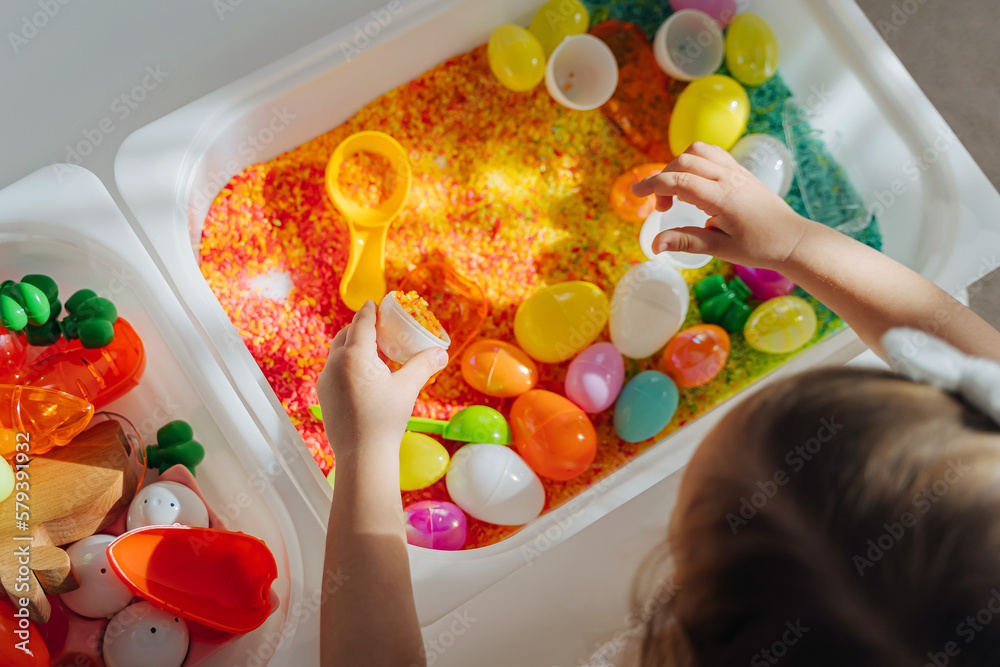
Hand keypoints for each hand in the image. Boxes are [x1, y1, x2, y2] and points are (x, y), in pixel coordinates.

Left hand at [316, 301, 447, 464]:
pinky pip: (334, 369)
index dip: (369, 311)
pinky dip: (346, 362)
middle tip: (376, 325)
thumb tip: (441, 352)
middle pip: (345, 334)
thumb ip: (424, 365)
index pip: (361, 323)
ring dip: (352, 344)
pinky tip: (360, 373)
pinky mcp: (324, 395)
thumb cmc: (385, 419)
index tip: (374, 303)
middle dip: (360, 326)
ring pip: (337, 352)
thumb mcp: (408, 388)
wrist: (362, 455)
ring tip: (370, 348)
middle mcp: (335, 364)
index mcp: (355, 356)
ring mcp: (326, 380)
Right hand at [630, 142, 810, 269]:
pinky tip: (693, 181)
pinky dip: (694, 161)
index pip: (679, 182)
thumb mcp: (720, 249)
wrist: (791, 239)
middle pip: (684, 161)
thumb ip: (686, 242)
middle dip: (662, 178)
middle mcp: (729, 178)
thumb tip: (655, 244)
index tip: (635, 193)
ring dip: (678, 165)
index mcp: (723, 199)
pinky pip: (712, 153)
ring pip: (698, 151)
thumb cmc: (758, 247)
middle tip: (661, 208)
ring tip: (676, 191)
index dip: (652, 185)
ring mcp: (736, 171)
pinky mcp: (740, 170)